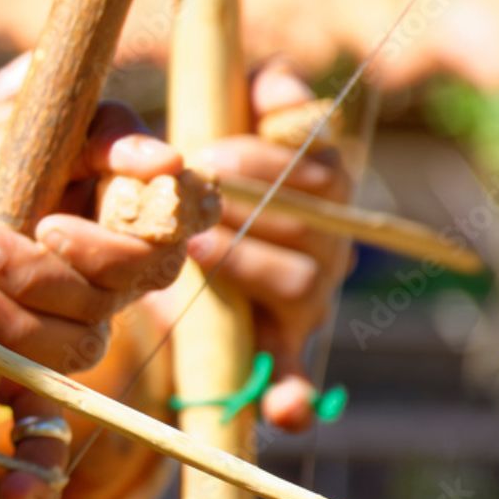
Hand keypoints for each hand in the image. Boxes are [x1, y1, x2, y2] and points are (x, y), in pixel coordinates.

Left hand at [0, 102, 186, 498]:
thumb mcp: (27, 132)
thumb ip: (100, 131)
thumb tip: (164, 159)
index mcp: (126, 218)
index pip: (179, 232)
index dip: (132, 238)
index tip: (54, 223)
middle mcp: (110, 283)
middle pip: (121, 292)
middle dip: (49, 273)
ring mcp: (68, 334)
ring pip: (78, 346)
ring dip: (16, 321)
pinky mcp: (21, 378)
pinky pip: (50, 435)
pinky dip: (37, 466)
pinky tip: (16, 491)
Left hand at [178, 64, 352, 431]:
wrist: (170, 236)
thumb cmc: (207, 165)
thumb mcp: (233, 112)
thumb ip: (264, 89)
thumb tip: (278, 87)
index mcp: (323, 184)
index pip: (318, 166)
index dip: (261, 158)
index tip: (206, 152)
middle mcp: (328, 242)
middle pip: (309, 226)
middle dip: (246, 210)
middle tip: (191, 202)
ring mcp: (308, 299)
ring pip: (298, 284)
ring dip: (247, 264)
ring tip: (197, 250)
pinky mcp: (280, 348)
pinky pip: (297, 377)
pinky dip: (293, 396)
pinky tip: (282, 411)